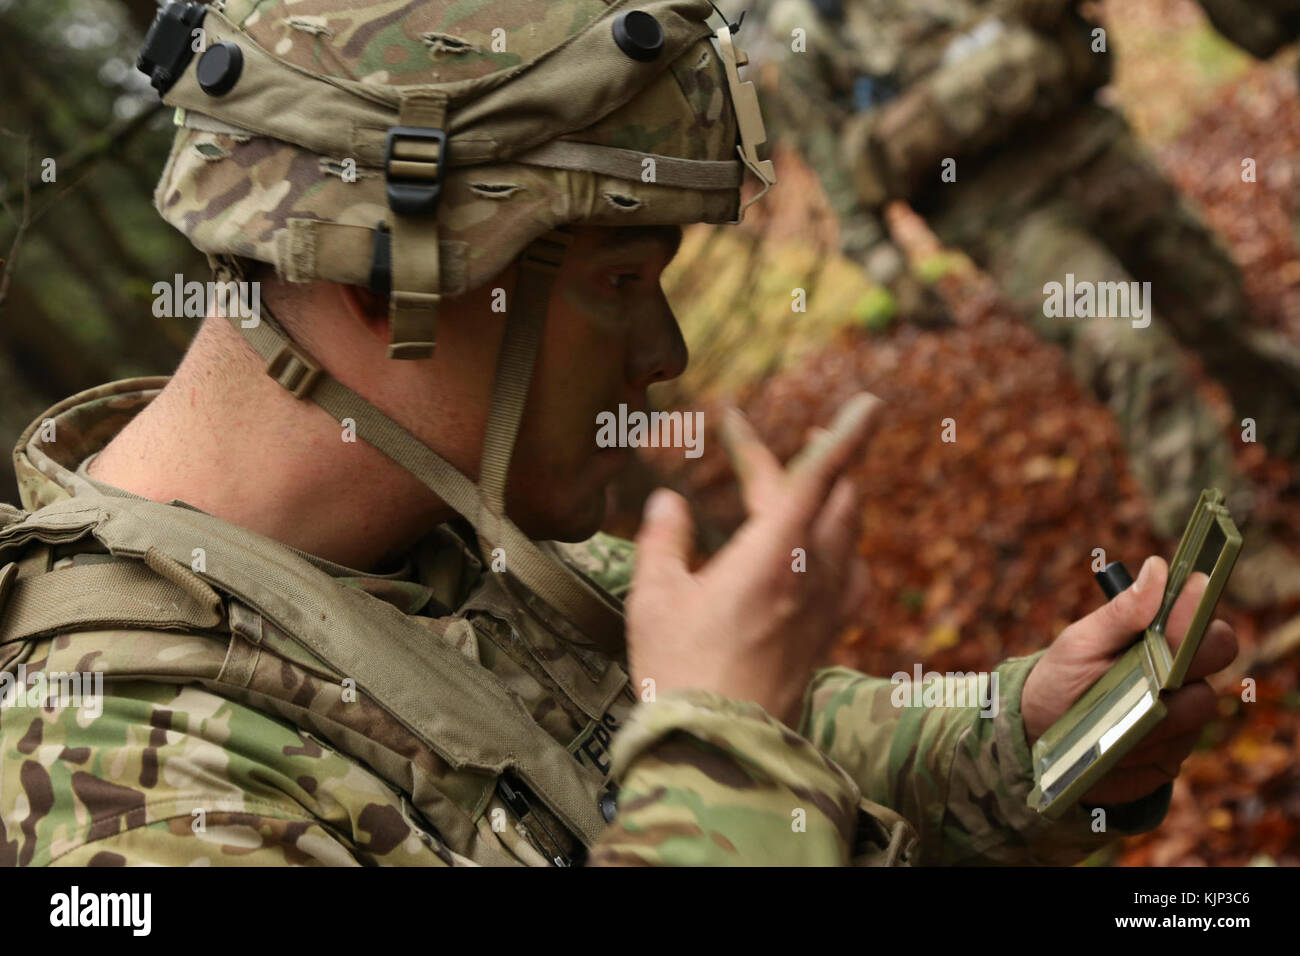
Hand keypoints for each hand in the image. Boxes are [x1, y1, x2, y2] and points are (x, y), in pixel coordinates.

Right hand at [624, 394, 880, 727]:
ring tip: (813, 480)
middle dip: (819, 459)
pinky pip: (852, 575)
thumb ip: (662, 539)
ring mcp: (826, 605)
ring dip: (833, 498)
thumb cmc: (682, 671)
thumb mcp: (654, 597)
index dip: (847, 434)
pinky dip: (842, 547)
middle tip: (787, 441)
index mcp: (773, 552)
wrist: (721, 747)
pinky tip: (832, 553)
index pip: (819, 476)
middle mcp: (812, 573)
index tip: (870, 402)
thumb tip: (668, 502)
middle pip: (836, 496)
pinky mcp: (827, 633)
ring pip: (848, 532)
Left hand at [1021, 556, 1238, 806]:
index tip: (1185, 600)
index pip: (1206, 622)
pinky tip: (1112, 746)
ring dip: (1153, 710)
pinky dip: (1139, 747)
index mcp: (1164, 641)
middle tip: (1150, 670)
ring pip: (1195, 710)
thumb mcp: (1082, 642)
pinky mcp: (1169, 757)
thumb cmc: (1063, 677)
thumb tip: (1157, 568)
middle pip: (1216, 660)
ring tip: (1109, 714)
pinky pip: (1172, 752)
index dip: (1199, 612)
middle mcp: (1183, 676)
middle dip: (1184, 663)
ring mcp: (1181, 719)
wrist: (1038, 733)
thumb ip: (1121, 613)